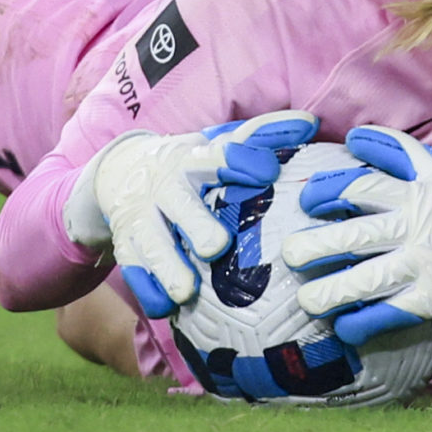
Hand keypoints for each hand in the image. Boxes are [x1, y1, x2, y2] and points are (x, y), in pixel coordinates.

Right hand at [62, 111, 317, 317]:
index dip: (242, 162)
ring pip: (152, 243)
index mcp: (193, 160)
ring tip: (185, 292)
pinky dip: (147, 289)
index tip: (268, 173)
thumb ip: (261, 136)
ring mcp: (141, 218)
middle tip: (217, 247)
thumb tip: (309, 123)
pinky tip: (164, 308)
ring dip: (168, 267)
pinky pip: (134, 269)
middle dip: (195, 224)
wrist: (122, 170)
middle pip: (179, 204)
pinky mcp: (127, 245)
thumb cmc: (190, 164)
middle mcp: (165, 187)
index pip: (217, 157)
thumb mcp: (217, 145)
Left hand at [281, 126, 431, 347]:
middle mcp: (415, 229)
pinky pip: (392, 314)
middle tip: (290, 254)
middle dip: (317, 246)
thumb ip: (396, 151)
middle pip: (357, 236)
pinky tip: (344, 326)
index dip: (328, 192)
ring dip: (333, 291)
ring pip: (370, 280)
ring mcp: (424, 266)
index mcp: (413, 194)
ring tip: (308, 300)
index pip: (362, 187)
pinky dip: (365, 322)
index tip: (306, 201)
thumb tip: (354, 136)